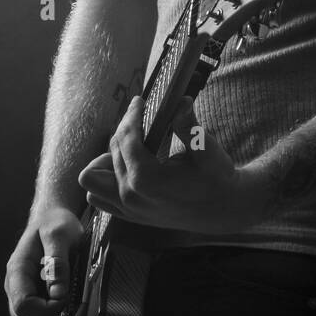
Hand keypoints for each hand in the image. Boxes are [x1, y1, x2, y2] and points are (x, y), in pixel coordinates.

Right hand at [4, 208, 82, 315]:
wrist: (53, 219)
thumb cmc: (54, 223)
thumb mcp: (58, 233)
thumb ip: (57, 262)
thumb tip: (59, 294)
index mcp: (17, 272)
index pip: (23, 303)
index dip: (43, 309)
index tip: (64, 303)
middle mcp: (17, 289)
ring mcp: (27, 297)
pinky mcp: (39, 302)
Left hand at [77, 95, 261, 234]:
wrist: (223, 210)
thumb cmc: (217, 177)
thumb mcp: (207, 149)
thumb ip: (189, 126)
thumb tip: (180, 100)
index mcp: (147, 178)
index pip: (126, 138)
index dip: (132, 115)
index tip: (139, 101)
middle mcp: (131, 195)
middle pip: (113, 150)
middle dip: (125, 129)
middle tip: (141, 117)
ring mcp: (127, 209)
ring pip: (92, 178)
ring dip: (106, 158)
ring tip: (129, 147)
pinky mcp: (128, 215)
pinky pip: (97, 197)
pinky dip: (104, 179)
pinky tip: (125, 167)